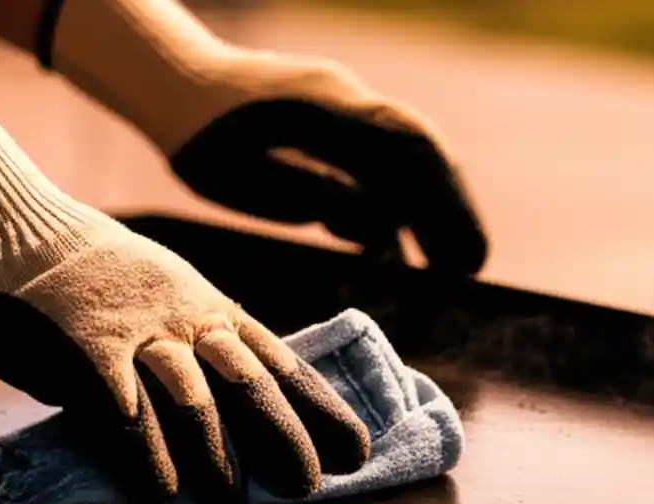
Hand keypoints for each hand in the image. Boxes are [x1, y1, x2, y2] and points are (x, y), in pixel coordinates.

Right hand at [0, 220, 370, 503]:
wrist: (21, 230)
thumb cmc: (103, 280)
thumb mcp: (174, 297)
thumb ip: (210, 342)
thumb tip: (260, 402)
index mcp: (214, 312)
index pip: (281, 364)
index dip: (321, 410)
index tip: (357, 451)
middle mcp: (186, 322)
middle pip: (249, 383)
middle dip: (284, 436)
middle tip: (307, 483)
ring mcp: (137, 334)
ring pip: (192, 398)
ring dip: (217, 454)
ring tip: (233, 500)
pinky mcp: (83, 349)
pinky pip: (122, 407)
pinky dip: (147, 452)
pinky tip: (164, 490)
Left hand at [166, 51, 489, 272]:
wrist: (181, 87)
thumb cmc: (202, 139)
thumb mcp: (242, 177)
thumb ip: (310, 197)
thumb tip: (379, 229)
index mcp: (327, 110)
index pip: (406, 150)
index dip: (444, 203)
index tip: (465, 254)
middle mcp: (350, 103)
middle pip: (422, 151)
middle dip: (453, 208)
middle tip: (472, 266)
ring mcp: (349, 112)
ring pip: (408, 159)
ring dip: (432, 209)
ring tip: (449, 266)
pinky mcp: (340, 128)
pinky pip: (383, 165)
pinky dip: (396, 208)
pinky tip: (393, 253)